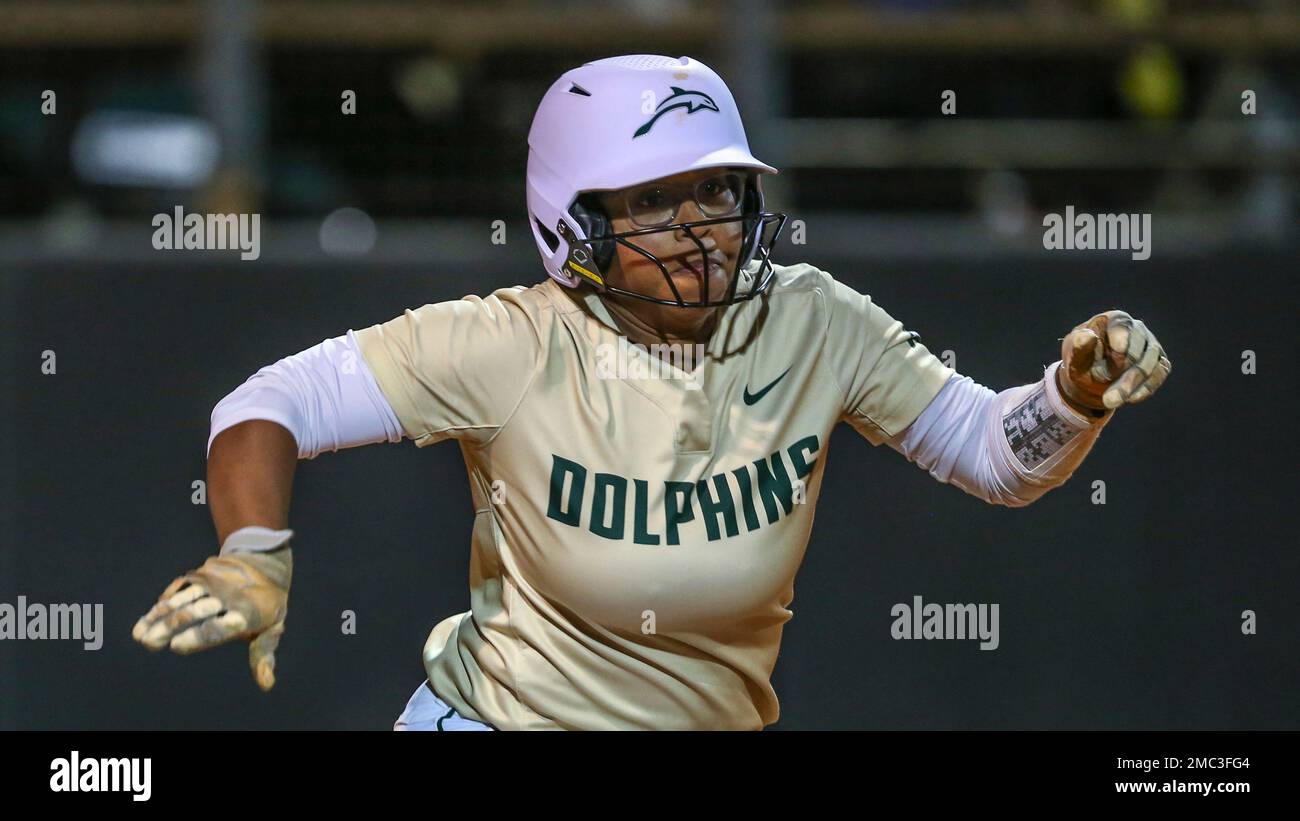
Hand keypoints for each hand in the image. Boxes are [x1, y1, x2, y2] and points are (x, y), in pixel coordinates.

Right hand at [132, 528, 292, 690]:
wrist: (264, 564)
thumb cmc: (267, 607)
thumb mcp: (272, 629)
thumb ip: (263, 657)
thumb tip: (267, 685)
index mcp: (248, 612)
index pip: (222, 626)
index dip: (200, 635)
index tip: (177, 645)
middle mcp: (227, 595)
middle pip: (196, 612)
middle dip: (171, 627)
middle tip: (150, 643)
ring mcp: (212, 582)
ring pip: (182, 600)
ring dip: (159, 617)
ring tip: (140, 637)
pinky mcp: (200, 574)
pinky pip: (177, 590)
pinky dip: (160, 606)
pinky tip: (144, 622)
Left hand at [1059, 310, 1170, 410]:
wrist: (1090, 379)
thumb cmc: (1082, 361)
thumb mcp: (1074, 355)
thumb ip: (1078, 346)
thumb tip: (1087, 336)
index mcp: (1115, 320)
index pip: (1122, 327)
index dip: (1121, 339)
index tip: (1119, 351)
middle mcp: (1137, 329)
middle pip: (1138, 349)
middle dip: (1124, 373)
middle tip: (1107, 394)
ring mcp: (1151, 346)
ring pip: (1150, 363)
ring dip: (1131, 385)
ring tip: (1110, 402)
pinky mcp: (1159, 362)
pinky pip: (1159, 373)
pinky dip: (1146, 388)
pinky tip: (1131, 399)